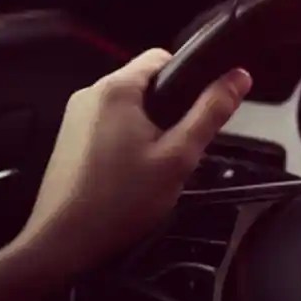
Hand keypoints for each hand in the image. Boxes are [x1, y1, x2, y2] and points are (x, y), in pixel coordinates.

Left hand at [15, 48, 251, 274]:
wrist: (62, 244)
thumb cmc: (120, 202)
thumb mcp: (178, 157)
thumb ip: (210, 113)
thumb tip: (238, 77)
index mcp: (116, 89)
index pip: (163, 56)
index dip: (190, 78)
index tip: (199, 112)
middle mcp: (90, 94)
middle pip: (145, 83)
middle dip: (168, 110)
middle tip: (178, 148)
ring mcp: (74, 117)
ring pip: (128, 107)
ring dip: (147, 127)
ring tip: (155, 165)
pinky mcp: (68, 139)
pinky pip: (109, 124)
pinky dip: (126, 140)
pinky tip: (131, 174)